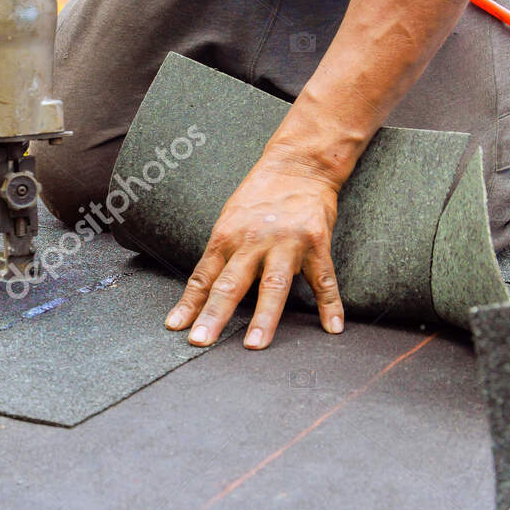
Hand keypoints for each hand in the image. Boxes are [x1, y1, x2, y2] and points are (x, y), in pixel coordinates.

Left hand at [165, 159, 346, 348]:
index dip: (189, 303)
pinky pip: (324, 280)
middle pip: (230, 284)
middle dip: (215, 314)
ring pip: (273, 285)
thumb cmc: (260, 195)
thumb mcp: (229, 220)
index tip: (176, 328)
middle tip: (201, 340)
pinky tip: (333, 327)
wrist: (299, 164)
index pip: (203, 277)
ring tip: (255, 344)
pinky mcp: (316, 243)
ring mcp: (286, 243)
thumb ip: (221, 255)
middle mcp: (253, 241)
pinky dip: (331, 305)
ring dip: (264, 317)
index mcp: (227, 237)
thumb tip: (203, 291)